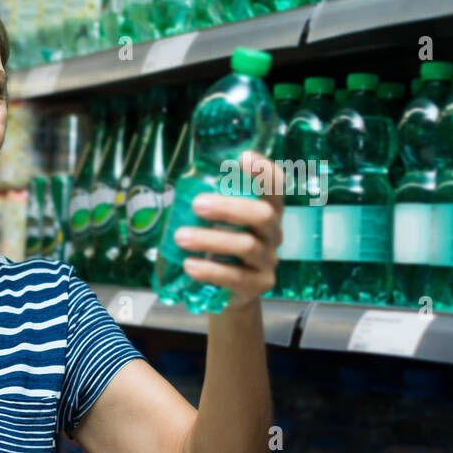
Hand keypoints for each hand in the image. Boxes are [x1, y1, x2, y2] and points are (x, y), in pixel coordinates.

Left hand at [174, 150, 283, 309]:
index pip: (276, 186)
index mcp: (266, 211)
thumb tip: (177, 192)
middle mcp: (273, 233)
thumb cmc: (221, 250)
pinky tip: (189, 265)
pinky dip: (211, 270)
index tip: (244, 157)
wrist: (229, 294)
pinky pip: (236, 277)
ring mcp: (268, 260)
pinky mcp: (259, 285)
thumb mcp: (217, 226)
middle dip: (229, 207)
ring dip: (211, 239)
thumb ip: (208, 208)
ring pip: (246, 246)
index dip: (264, 171)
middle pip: (263, 215)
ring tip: (180, 237)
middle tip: (196, 204)